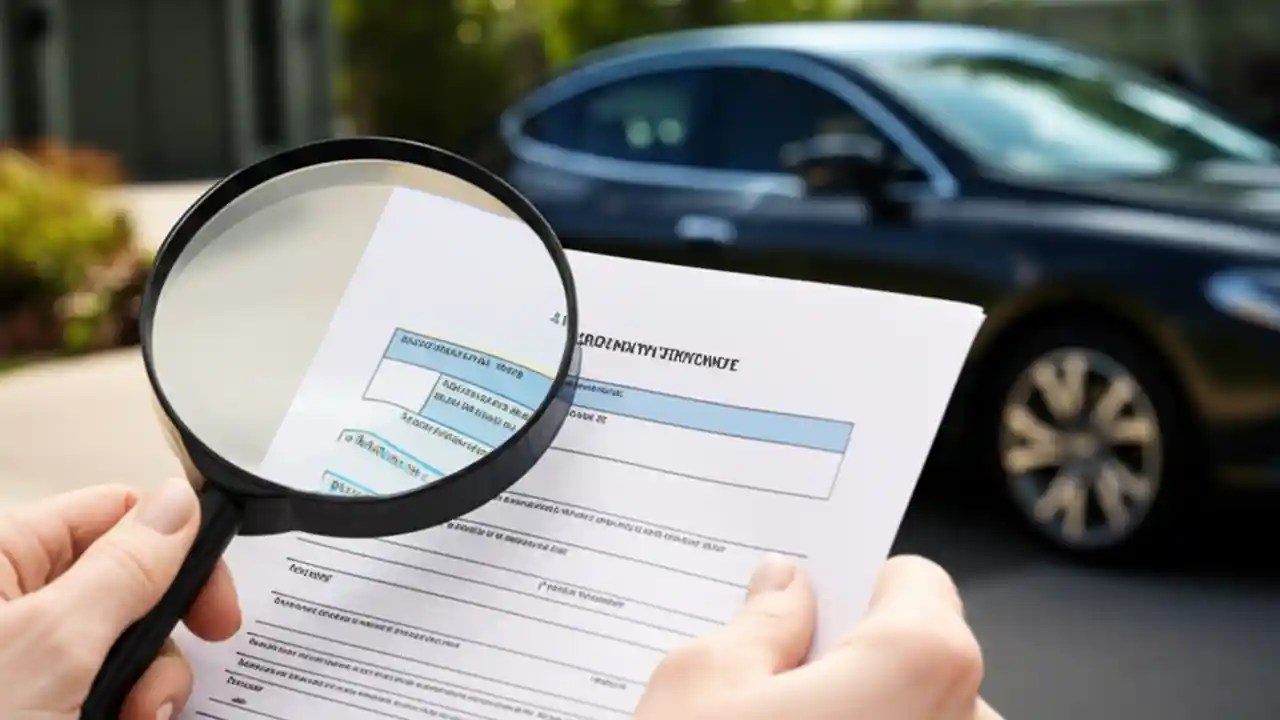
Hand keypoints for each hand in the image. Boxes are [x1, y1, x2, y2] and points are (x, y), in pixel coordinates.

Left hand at [0, 479, 241, 719]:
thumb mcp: (54, 646)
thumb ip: (123, 568)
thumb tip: (176, 501)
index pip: (113, 513)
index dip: (176, 548)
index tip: (212, 602)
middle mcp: (10, 602)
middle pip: (128, 583)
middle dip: (161, 635)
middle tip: (174, 675)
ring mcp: (24, 658)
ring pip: (125, 646)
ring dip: (148, 686)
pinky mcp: (38, 701)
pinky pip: (107, 690)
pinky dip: (128, 712)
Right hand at [634, 554, 1001, 719]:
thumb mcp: (702, 683)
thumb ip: (758, 623)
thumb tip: (782, 589)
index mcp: (921, 662)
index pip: (916, 581)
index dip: (852, 585)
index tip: (808, 602)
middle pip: (919, 654)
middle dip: (855, 660)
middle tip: (776, 682)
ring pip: (918, 712)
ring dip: (866, 713)